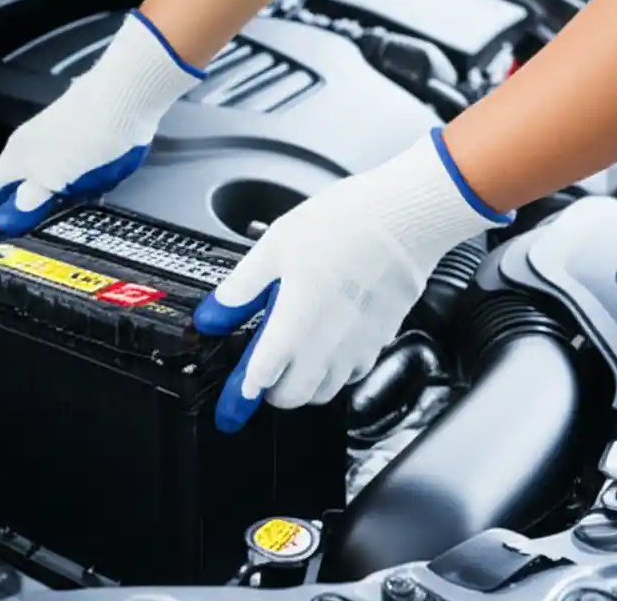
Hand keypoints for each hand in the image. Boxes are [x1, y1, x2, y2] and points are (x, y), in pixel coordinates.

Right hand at [0, 10, 204, 235]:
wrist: (126, 96)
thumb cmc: (86, 131)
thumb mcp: (53, 177)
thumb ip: (33, 196)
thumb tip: (18, 208)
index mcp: (17, 155)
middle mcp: (32, 146)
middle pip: (19, 185)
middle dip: (25, 209)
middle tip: (32, 233)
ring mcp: (59, 141)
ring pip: (48, 179)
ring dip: (55, 198)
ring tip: (66, 215)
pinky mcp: (84, 139)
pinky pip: (73, 170)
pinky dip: (79, 185)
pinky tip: (92, 193)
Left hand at [193, 129, 512, 431]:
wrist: (404, 217)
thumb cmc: (341, 227)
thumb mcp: (272, 251)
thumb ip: (239, 291)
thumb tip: (211, 317)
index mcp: (294, 329)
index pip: (260, 382)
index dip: (240, 393)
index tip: (231, 397)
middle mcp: (327, 348)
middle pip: (293, 398)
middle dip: (272, 390)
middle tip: (262, 367)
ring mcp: (358, 348)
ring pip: (324, 390)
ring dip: (304, 381)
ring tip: (294, 349)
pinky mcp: (381, 340)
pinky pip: (352, 372)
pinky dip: (334, 367)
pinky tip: (327, 337)